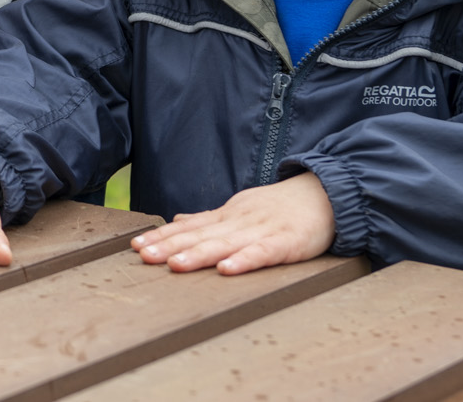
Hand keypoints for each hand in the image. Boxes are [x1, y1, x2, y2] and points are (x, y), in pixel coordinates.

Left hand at [129, 172, 334, 274]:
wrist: (325, 193)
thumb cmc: (281, 207)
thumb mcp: (240, 209)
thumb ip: (209, 219)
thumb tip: (177, 221)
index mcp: (228, 215)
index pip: (189, 227)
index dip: (163, 236)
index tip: (136, 246)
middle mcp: (239, 221)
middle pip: (200, 235)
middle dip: (170, 246)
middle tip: (143, 256)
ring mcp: (262, 230)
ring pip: (226, 243)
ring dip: (199, 255)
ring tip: (174, 266)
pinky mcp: (287, 242)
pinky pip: (263, 252)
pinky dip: (244, 260)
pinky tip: (227, 269)